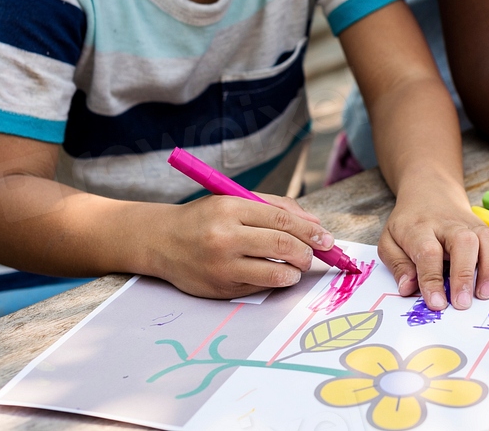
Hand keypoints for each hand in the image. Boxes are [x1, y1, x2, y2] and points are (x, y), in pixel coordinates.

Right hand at [149, 194, 334, 298]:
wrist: (161, 241)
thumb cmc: (206, 218)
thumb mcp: (235, 200)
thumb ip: (276, 208)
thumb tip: (315, 224)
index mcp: (231, 208)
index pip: (283, 220)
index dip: (311, 230)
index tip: (327, 238)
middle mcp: (225, 237)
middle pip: (283, 245)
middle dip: (308, 252)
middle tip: (317, 254)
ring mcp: (222, 266)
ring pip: (276, 272)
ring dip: (295, 271)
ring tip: (297, 266)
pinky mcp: (220, 288)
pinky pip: (260, 286)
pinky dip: (276, 281)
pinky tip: (277, 273)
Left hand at [379, 186, 488, 310]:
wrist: (429, 193)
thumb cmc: (409, 225)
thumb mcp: (389, 241)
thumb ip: (397, 265)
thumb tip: (407, 289)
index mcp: (421, 229)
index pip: (428, 252)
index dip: (431, 278)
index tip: (436, 304)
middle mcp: (450, 226)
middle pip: (463, 242)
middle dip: (464, 273)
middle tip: (462, 303)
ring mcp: (472, 227)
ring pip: (488, 239)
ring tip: (486, 294)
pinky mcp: (488, 230)